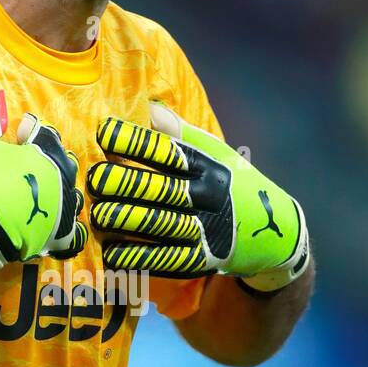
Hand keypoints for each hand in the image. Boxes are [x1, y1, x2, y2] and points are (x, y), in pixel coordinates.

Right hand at [0, 103, 86, 286]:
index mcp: (50, 153)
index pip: (46, 134)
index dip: (30, 132)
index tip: (20, 134)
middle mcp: (65, 178)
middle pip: (64, 164)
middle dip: (49, 163)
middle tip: (29, 167)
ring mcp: (66, 207)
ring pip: (71, 196)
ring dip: (59, 193)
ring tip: (41, 197)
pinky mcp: (63, 233)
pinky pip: (72, 230)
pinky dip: (63, 227)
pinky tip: (49, 225)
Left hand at [86, 103, 308, 288]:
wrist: (273, 234)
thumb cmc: (232, 184)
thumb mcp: (216, 154)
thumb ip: (180, 134)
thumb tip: (146, 106)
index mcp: (210, 166)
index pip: (167, 150)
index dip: (134, 141)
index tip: (104, 132)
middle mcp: (209, 197)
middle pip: (158, 188)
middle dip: (122, 181)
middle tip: (94, 177)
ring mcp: (206, 231)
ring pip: (157, 223)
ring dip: (123, 219)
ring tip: (96, 213)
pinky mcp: (200, 260)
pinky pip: (162, 258)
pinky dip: (134, 255)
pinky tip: (110, 251)